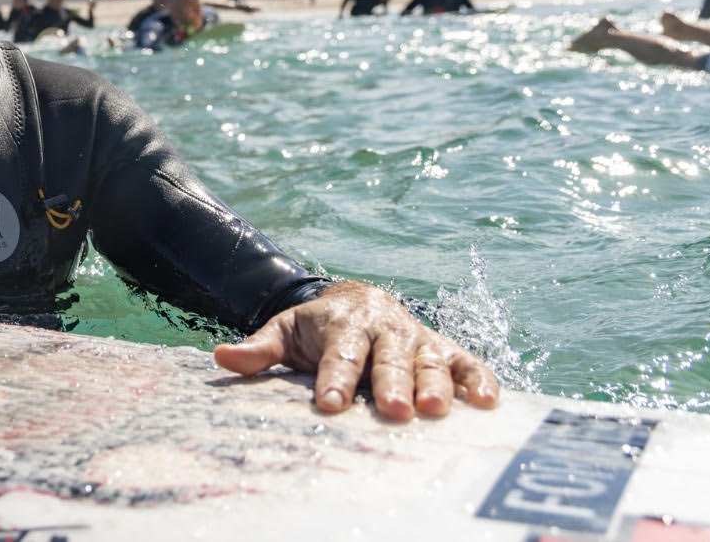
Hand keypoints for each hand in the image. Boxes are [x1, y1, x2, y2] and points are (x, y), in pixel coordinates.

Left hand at [212, 281, 498, 420]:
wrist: (357, 300)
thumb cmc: (317, 328)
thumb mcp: (285, 332)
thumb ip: (259, 348)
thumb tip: (221, 357)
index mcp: (344, 324)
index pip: (338, 354)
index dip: (334, 378)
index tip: (329, 403)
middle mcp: (385, 329)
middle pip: (387, 359)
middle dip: (389, 383)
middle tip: (391, 410)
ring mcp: (418, 339)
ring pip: (429, 361)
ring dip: (435, 384)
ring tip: (435, 410)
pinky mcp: (445, 350)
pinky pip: (467, 362)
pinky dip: (480, 379)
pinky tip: (488, 402)